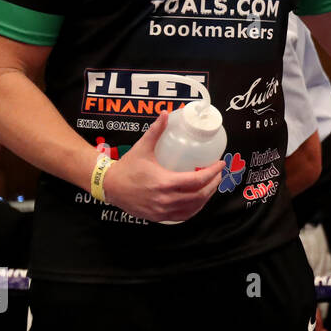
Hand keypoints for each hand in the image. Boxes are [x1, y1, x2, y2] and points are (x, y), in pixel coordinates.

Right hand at [103, 110, 223, 222]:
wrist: (109, 186)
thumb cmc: (127, 167)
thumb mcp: (142, 147)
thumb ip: (156, 130)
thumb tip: (165, 113)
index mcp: (164, 182)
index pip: (197, 181)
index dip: (213, 172)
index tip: (220, 164)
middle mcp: (165, 200)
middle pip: (199, 196)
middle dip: (213, 184)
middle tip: (218, 174)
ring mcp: (162, 211)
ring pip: (193, 208)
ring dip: (206, 197)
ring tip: (211, 185)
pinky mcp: (158, 217)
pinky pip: (183, 216)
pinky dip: (194, 208)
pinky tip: (198, 199)